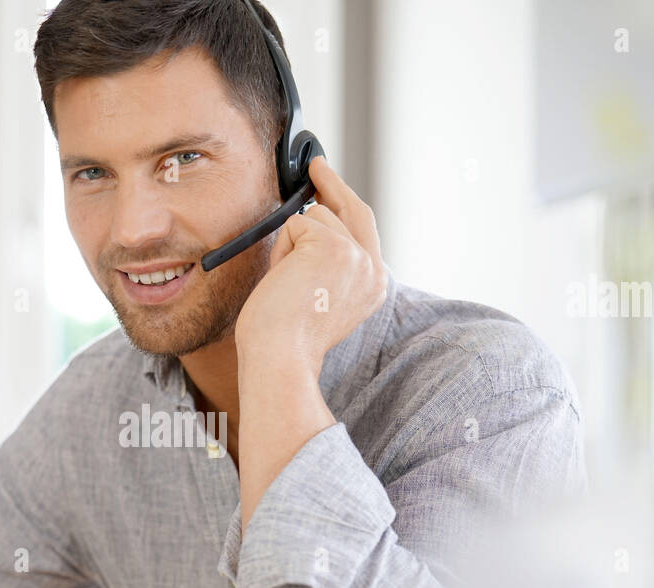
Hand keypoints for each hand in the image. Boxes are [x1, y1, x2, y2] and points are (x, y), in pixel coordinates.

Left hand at [234, 155, 388, 373]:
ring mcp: (355, 255)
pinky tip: (283, 278)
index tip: (330, 184)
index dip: (346, 201)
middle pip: (353, 209)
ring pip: (315, 217)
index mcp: (372, 285)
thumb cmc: (286, 336)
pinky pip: (297, 224)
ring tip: (286, 282)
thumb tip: (311, 219)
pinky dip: (282, 248)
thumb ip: (326, 263)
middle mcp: (372, 270)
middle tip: (315, 165)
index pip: (364, 229)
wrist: (281, 356)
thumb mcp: (319, 296)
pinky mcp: (332, 246)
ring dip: (290, 244)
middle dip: (332, 183)